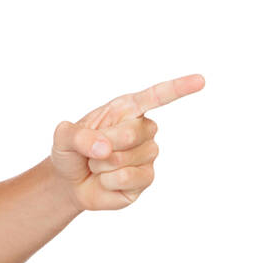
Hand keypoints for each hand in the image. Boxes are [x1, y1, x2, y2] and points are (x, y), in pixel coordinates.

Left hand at [50, 73, 204, 211]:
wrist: (69, 181)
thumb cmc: (71, 151)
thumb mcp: (63, 137)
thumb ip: (77, 135)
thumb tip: (104, 148)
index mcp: (126, 109)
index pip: (156, 96)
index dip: (178, 88)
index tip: (200, 80)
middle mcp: (143, 130)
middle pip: (132, 133)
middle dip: (103, 144)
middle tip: (92, 151)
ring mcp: (147, 155)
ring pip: (127, 159)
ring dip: (101, 165)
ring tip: (97, 165)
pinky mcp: (145, 179)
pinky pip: (128, 178)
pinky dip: (107, 181)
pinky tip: (105, 180)